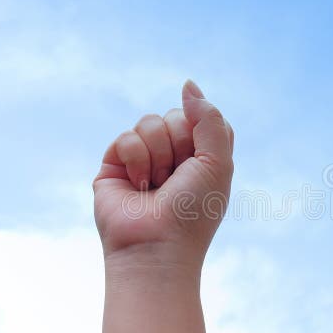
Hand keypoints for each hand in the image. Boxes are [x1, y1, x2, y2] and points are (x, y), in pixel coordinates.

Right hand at [93, 80, 233, 267]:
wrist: (157, 247)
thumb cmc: (193, 212)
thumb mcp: (218, 162)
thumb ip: (210, 119)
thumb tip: (187, 85)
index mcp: (201, 157)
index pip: (202, 118)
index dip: (202, 134)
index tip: (201, 163)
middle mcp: (172, 157)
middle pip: (176, 116)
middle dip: (179, 145)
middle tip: (177, 178)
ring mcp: (142, 160)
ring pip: (149, 122)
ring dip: (157, 154)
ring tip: (156, 185)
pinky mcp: (114, 166)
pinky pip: (126, 137)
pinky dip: (135, 159)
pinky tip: (137, 186)